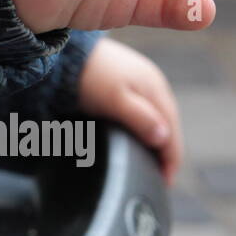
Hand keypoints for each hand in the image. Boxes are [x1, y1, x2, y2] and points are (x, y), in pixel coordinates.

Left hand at [77, 37, 182, 185]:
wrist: (63, 53)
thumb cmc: (87, 76)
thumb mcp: (114, 100)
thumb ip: (140, 118)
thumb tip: (164, 138)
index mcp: (155, 88)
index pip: (172, 130)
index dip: (171, 159)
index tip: (165, 182)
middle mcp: (152, 83)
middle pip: (168, 125)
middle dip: (166, 152)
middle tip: (159, 177)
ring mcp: (139, 81)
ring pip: (156, 117)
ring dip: (156, 139)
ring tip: (150, 160)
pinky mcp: (124, 82)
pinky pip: (143, 109)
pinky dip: (144, 126)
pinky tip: (136, 135)